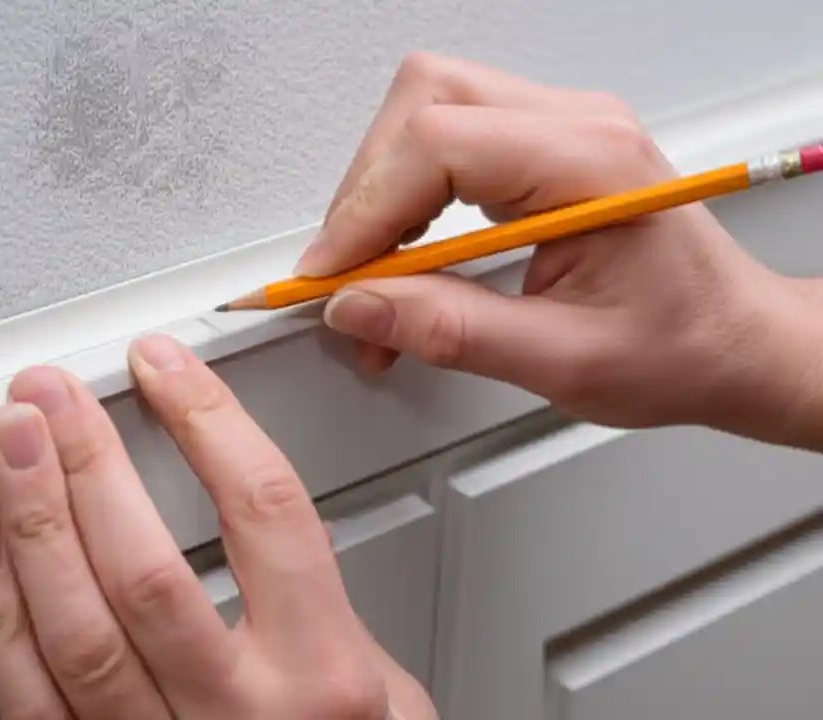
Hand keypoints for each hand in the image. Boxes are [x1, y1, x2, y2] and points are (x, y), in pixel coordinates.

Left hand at [0, 335, 437, 718]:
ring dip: (31, 524)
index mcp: (327, 682)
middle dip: (87, 465)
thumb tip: (253, 513)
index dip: (205, 420)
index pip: (264, 513)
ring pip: (78, 631)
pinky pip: (30, 704)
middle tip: (48, 393)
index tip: (161, 365)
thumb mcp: (388, 704)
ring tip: (8, 444)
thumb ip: (322, 614)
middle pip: (147, 568)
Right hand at [301, 52, 822, 447]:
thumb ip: (449, 331)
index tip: (331, 275)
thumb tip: (357, 306)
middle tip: (350, 273)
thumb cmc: (680, 347)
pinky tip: (405, 255)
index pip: (439, 143)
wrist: (733, 344)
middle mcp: (574, 125)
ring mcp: (556, 127)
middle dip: (366, 190)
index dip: (366, 209)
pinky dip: (406, 195)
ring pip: (424, 111)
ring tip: (376, 272)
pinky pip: (445, 138)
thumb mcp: (561, 361)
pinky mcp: (539, 146)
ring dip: (380, 190)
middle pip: (422, 103)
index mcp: (590, 162)